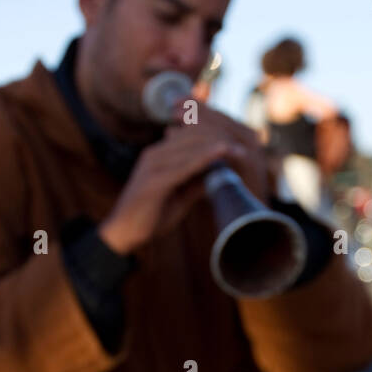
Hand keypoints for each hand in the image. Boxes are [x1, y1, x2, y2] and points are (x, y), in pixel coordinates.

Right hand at [98, 104, 271, 253]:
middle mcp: (154, 154)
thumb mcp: (179, 197)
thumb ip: (196, 182)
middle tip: (248, 145)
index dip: (217, 137)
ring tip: (242, 150)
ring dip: (219, 145)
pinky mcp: (153, 180)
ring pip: (191, 146)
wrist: (122, 235)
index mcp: (159, 155)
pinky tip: (223, 154)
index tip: (241, 143)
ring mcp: (152, 165)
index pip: (191, 135)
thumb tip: (219, 174)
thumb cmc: (149, 218)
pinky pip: (185, 163)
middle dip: (222, 138)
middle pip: (193, 135)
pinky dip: (206, 157)